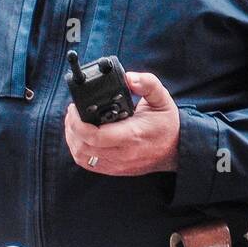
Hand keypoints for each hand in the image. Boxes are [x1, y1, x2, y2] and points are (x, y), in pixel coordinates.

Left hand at [63, 71, 179, 175]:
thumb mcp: (162, 99)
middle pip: (84, 146)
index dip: (78, 123)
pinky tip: (79, 137)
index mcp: (132, 135)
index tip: (75, 109)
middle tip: (72, 112)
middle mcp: (123, 153)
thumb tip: (128, 77)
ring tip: (73, 122)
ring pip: (82, 157)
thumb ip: (147, 84)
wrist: (176, 150)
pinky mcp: (114, 169)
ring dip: (72, 139)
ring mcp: (117, 164)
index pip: (96, 136)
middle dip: (71, 127)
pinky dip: (78, 150)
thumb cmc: (166, 124)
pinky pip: (87, 164)